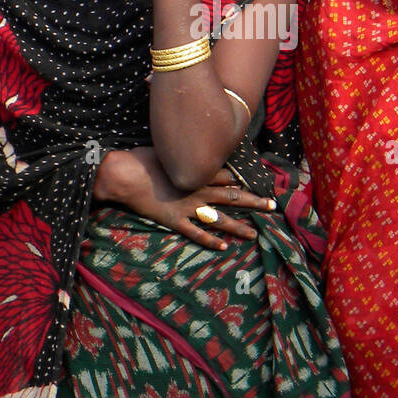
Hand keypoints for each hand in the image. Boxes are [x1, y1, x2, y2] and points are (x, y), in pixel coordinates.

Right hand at [93, 147, 275, 250]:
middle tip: (272, 206)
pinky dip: (210, 241)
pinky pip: (196, 233)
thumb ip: (183, 155)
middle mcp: (199, 190)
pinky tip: (223, 247)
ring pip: (220, 218)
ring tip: (254, 234)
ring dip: (238, 226)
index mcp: (198, 171)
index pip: (228, 176)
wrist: (125, 173)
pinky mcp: (175, 220)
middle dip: (254, 201)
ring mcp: (188, 206)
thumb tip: (190, 152)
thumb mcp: (168, 150)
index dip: (245, 180)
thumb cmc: (144, 158)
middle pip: (233, 196)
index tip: (261, 183)